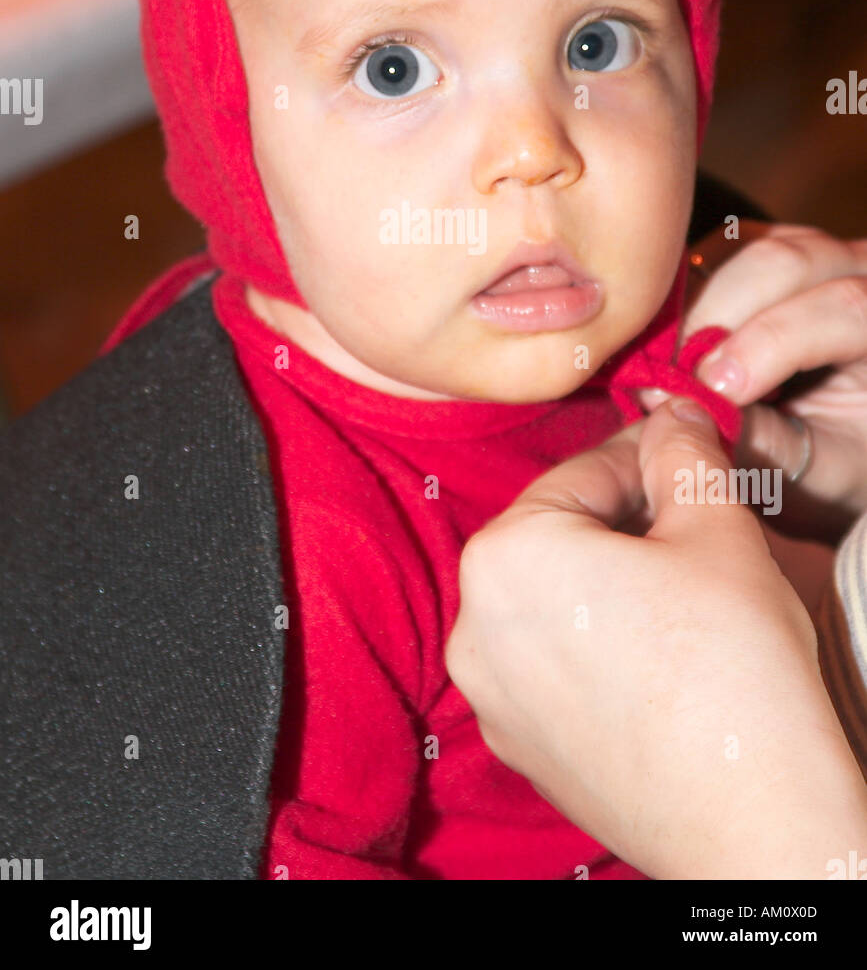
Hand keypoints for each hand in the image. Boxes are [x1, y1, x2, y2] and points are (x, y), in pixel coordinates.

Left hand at [445, 399, 866, 879]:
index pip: (580, 473)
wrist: (753, 817)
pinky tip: (656, 659)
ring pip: (551, 601)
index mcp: (504, 554)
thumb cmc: (733, 667)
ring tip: (680, 594)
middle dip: (624, 523)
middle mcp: (472, 624)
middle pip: (556, 537)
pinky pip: (549, 665)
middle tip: (693, 522)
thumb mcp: (715, 526)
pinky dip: (593, 645)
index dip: (645, 458)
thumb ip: (681, 452)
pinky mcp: (518, 747)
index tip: (686, 454)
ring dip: (607, 583)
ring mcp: (490, 695)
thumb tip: (670, 416)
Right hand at [642, 223, 866, 539]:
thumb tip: (689, 408)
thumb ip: (767, 444)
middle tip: (666, 386)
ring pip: (737, 250)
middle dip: (714, 319)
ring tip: (663, 376)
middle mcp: (856, 266)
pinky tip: (663, 353)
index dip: (772, 342)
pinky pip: (705, 256)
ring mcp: (806, 246)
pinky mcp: (756, 245)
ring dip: (687, 311)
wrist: (828, 439)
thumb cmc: (835, 462)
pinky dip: (675, 303)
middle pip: (783, 261)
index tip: (709, 390)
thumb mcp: (817, 473)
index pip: (843, 307)